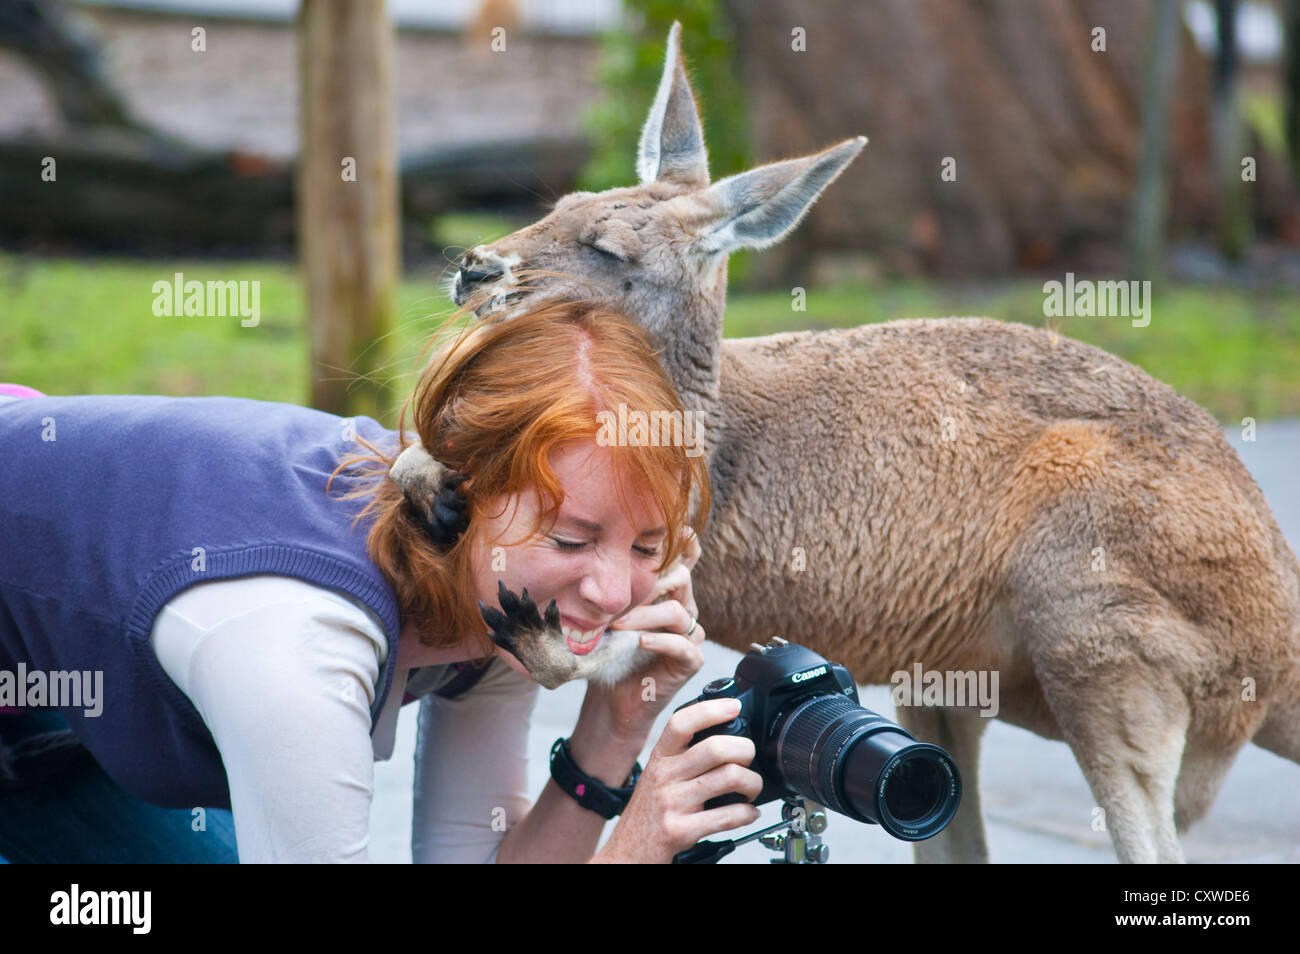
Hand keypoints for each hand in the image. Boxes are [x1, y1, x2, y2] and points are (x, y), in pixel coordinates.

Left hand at [579, 527, 704, 740]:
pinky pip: (684, 644)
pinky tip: (639, 641)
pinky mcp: (691, 661)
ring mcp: (690, 635)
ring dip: (645, 614)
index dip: (679, 542)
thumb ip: (605, 590)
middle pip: (681, 576)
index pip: (682, 557)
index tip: (658, 532)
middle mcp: (682, 609)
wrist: (611, 702)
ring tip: (618, 625)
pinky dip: (660, 640)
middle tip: (621, 591)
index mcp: (665, 592)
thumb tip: (579, 559)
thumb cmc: (606, 657)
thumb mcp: (603, 616)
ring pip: (677, 609)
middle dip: (650, 580)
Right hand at [591, 698, 763, 862]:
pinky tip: (747, 813)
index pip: (681, 723)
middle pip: (714, 748)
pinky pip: (726, 816)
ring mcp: (672, 804)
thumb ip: (682, 758)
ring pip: (728, 778)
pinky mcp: (680, 830)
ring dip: (752, 783)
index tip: (733, 707)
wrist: (628, 852)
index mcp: (660, 758)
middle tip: (750, 757)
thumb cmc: (649, 814)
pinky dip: (747, 813)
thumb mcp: (657, 777)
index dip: (710, 710)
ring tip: (752, 788)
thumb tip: (724, 739)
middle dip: (744, 749)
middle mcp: (664, 776)